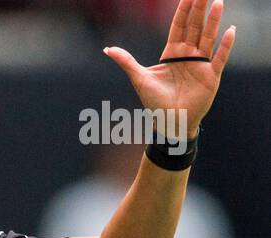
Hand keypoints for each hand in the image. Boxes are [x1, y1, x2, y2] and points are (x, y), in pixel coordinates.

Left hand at [104, 0, 235, 139]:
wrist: (168, 124)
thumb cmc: (155, 103)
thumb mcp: (139, 79)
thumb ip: (126, 62)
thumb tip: (107, 49)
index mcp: (172, 53)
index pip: (179, 25)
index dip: (184, 9)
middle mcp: (188, 55)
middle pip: (195, 26)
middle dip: (199, 8)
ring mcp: (201, 64)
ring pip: (208, 38)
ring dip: (213, 21)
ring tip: (218, 3)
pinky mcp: (210, 76)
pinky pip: (219, 58)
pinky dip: (225, 45)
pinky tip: (230, 31)